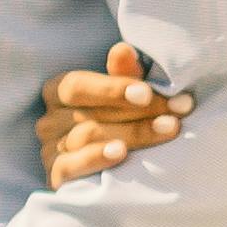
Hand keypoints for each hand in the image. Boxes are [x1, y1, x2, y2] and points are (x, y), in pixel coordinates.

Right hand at [34, 43, 188, 190]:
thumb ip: (123, 74)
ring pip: (88, 138)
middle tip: (176, 114)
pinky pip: (70, 166)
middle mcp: (49, 119)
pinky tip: (121, 154)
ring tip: (168, 130)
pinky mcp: (55, 176)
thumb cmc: (120, 121)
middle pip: (90, 114)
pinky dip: (96, 158)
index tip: (147, 93)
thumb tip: (123, 49)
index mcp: (59, 90)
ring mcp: (50, 149)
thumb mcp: (124, 95)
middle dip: (139, 113)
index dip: (112, 89)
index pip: (78, 85)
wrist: (115, 172)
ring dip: (133, 134)